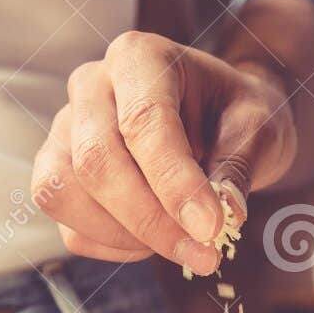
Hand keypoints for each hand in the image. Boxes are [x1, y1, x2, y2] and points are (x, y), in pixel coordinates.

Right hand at [32, 31, 297, 274]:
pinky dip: (115, 247)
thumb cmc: (236, 116)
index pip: (142, 122)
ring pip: (65, 195)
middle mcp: (90, 87)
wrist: (218, 118)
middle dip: (150, 220)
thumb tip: (224, 216)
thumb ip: (238, 168)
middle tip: (204, 255)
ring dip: (126, 236)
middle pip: (96, 161)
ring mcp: (64, 133)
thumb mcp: (256, 129)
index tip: (210, 228)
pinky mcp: (57, 177)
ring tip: (181, 242)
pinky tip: (156, 240)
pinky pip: (71, 227)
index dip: (174, 183)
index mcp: (138, 58)